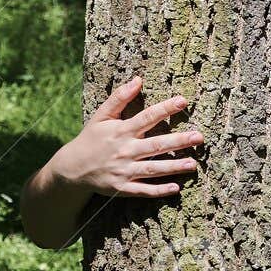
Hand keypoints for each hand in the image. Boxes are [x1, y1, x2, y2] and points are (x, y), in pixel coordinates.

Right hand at [49, 76, 202, 197]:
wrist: (72, 169)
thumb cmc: (90, 139)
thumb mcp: (101, 116)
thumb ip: (119, 98)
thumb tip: (138, 79)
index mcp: (121, 131)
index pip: (146, 117)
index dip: (164, 108)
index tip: (183, 101)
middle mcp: (125, 151)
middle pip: (155, 145)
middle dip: (178, 141)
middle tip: (199, 137)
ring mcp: (124, 171)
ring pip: (153, 169)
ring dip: (173, 167)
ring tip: (193, 164)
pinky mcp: (122, 188)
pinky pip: (143, 190)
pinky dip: (158, 190)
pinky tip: (175, 188)